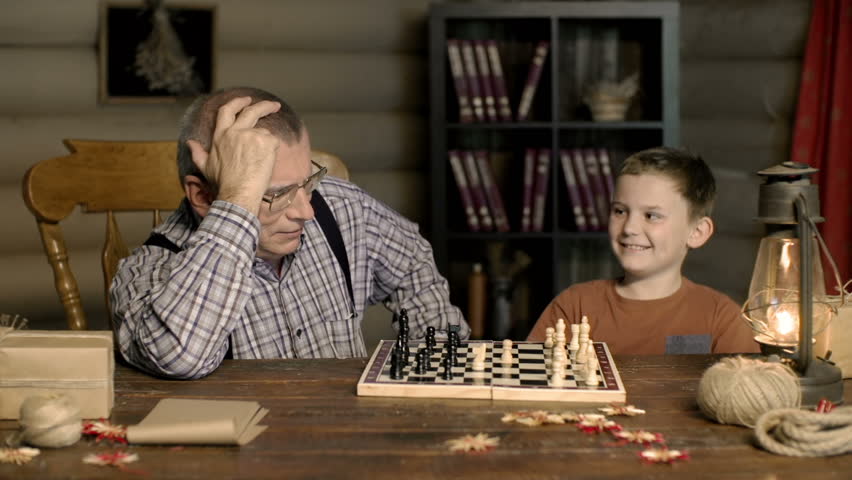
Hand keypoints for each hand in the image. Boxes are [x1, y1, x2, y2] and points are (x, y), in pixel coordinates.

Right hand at [187, 97, 281, 214]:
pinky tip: (265, 163)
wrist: (238, 193)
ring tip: (260, 162)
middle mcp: (235, 132)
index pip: (227, 111)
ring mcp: (251, 135)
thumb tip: (190, 143)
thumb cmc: (223, 183)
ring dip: (265, 145)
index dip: (237, 102)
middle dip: (264, 106)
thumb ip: (198, 152)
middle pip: (251, 111)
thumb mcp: (205, 166)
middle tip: (274, 106)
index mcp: (221, 135)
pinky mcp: (265, 142)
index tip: (246, 99)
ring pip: (264, 133)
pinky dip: (272, 152)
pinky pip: (273, 142)